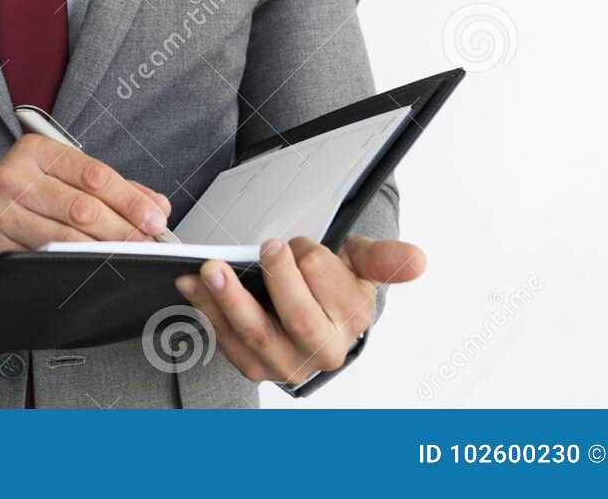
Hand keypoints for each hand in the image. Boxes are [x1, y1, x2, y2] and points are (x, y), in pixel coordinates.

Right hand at [0, 136, 171, 269]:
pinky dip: (77, 265)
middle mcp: (14, 177)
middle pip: (83, 208)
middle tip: (147, 242)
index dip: (130, 199)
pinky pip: (47, 257)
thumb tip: (155, 205)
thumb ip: (111, 186)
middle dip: (123, 229)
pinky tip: (96, 266)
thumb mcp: (62, 175)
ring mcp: (1, 212)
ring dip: (105, 250)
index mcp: (35, 151)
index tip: (155, 218)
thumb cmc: (25, 191)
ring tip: (129, 255)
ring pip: (67, 237)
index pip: (94, 175)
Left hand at [173, 234, 425, 386]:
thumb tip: (418, 260)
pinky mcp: (252, 364)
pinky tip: (190, 286)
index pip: (326, 286)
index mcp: (350, 322)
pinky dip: (205, 311)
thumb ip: (384, 259)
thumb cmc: (337, 287)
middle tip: (260, 249)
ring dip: (226, 300)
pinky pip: (226, 341)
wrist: (319, 321)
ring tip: (207, 271)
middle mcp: (320, 351)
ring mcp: (283, 362)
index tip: (291, 243)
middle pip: (296, 319)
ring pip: (254, 335)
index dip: (307, 259)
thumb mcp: (362, 265)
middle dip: (274, 281)